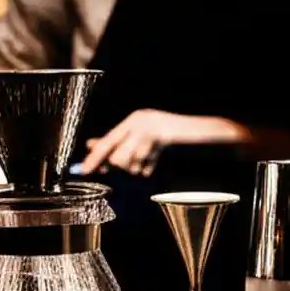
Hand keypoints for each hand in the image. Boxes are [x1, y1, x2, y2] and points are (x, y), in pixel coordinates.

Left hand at [79, 110, 248, 176]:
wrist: (207, 134)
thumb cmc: (179, 140)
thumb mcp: (150, 144)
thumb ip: (127, 148)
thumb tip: (99, 153)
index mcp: (134, 120)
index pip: (108, 140)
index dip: (95, 157)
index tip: (82, 170)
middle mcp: (139, 120)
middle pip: (117, 156)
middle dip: (126, 167)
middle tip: (141, 166)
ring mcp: (150, 125)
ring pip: (130, 161)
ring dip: (140, 168)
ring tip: (154, 159)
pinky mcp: (160, 134)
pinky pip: (146, 160)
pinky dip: (151, 166)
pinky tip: (160, 157)